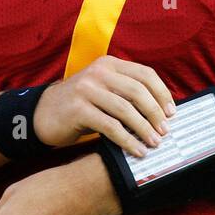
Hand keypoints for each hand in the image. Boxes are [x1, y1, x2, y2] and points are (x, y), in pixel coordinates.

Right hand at [33, 54, 174, 154]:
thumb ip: (125, 91)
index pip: (145, 74)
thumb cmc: (80, 104)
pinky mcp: (78, 109)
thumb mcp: (102, 89)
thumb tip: (161, 111)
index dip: (162, 93)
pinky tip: (136, 150)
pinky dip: (127, 140)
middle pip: (138, 91)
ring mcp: (87, 89)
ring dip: (144, 129)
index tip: (171, 112)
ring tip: (154, 143)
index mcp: (109, 64)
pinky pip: (110, 126)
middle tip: (164, 131)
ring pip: (125, 109)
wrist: (43, 113)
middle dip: (155, 113)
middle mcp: (98, 72)